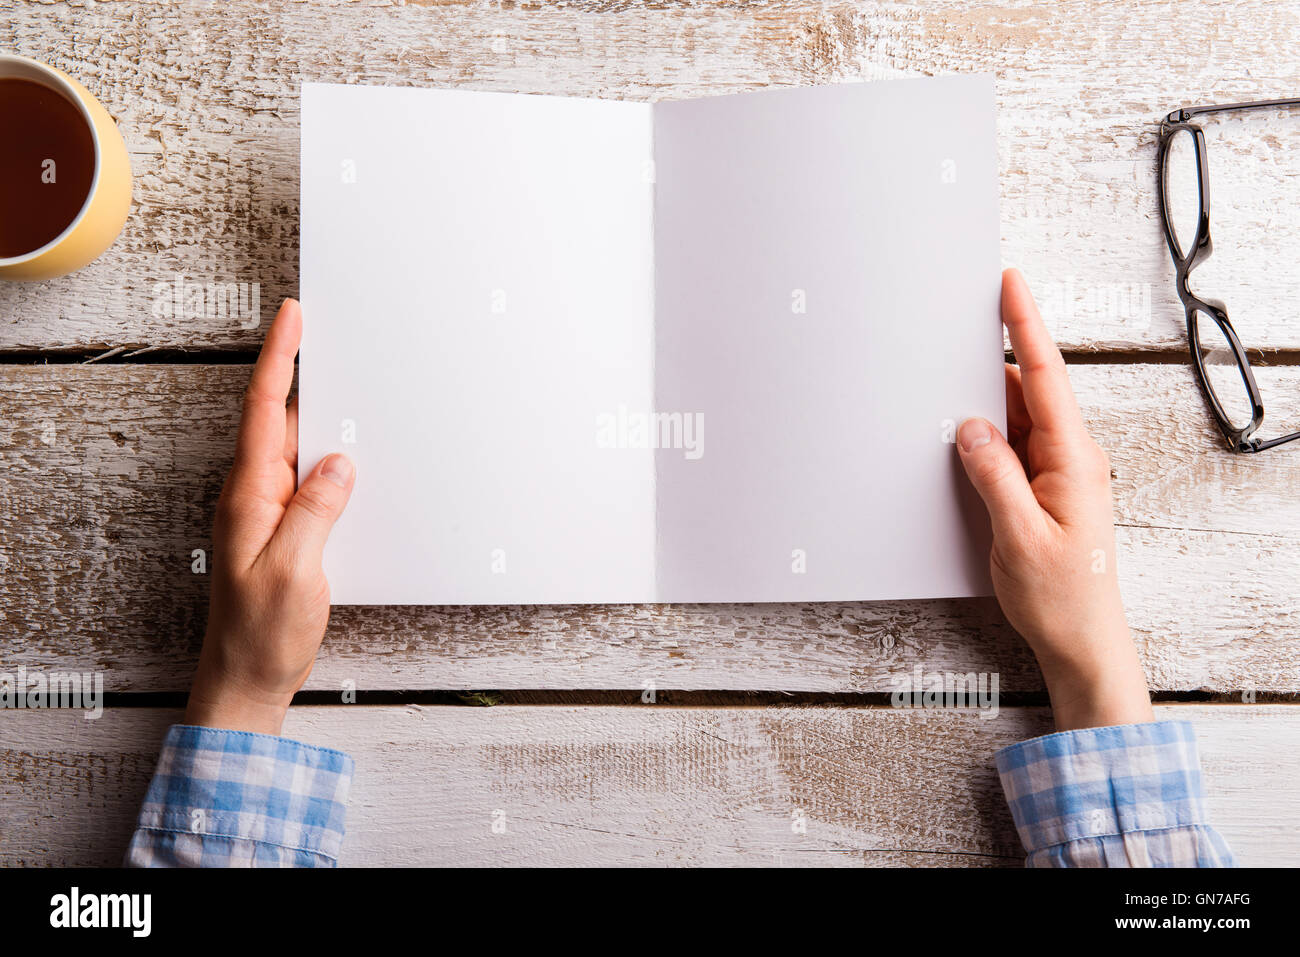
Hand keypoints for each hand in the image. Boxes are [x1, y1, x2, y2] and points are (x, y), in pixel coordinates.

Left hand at [185, 299, 355, 735]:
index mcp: (249, 497)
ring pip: (294, 450)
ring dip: (316, 417)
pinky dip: (324, 460)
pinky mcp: (281, 531)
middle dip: (299, 373)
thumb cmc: (261, 633)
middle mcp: (253, 497)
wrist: (246, 680)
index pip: (265, 412)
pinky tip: (346, 460)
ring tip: (344, 386)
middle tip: (322, 332)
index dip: (280, 360)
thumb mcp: (294, 570)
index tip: (293, 318)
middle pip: (277, 420)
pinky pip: (304, 481)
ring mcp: (265, 514)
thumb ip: (316, 512)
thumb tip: (338, 465)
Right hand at [957, 269, 1152, 731]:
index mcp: (1074, 461)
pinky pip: (1013, 447)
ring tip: (948, 389)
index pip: (1045, 379)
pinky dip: (987, 436)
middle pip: (1028, 391)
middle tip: (959, 326)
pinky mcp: (1045, 490)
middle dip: (993, 359)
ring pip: (1017, 420)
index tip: (1011, 285)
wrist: (1084, 641)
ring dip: (985, 405)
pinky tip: (964, 439)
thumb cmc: (1061, 597)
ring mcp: (1059, 473)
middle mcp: (1071, 459)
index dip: (1026, 327)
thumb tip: (971, 427)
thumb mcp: (1019, 537)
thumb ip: (995, 477)